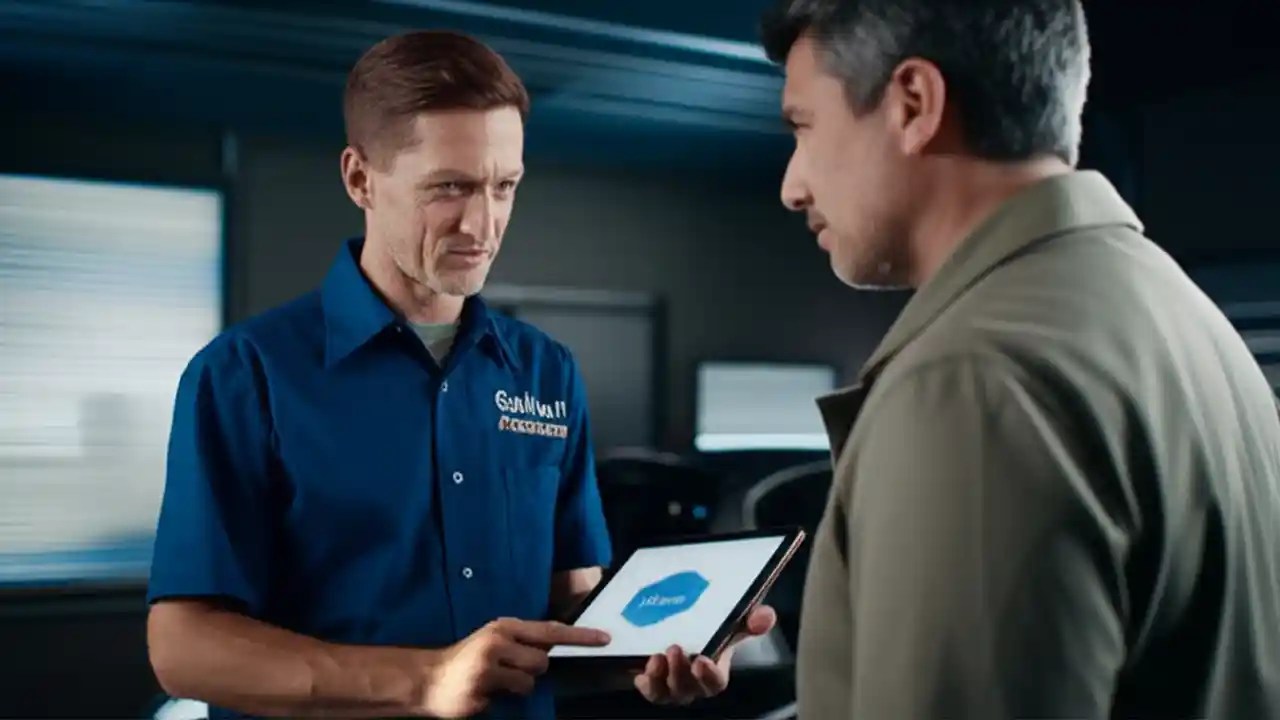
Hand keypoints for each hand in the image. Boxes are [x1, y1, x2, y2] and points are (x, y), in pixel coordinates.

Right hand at [420, 617, 608, 717]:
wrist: (428, 677)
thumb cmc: (467, 658)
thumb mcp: (494, 640)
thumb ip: (522, 642)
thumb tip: (554, 647)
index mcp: (503, 628)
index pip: (549, 630)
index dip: (578, 636)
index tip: (604, 638)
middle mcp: (497, 643)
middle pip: (541, 662)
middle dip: (532, 670)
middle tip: (509, 670)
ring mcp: (487, 669)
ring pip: (528, 684)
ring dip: (516, 689)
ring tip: (494, 683)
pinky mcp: (480, 693)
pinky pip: (507, 702)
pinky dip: (498, 701)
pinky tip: (483, 695)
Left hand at [634, 604, 776, 704]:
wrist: (676, 626)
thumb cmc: (708, 628)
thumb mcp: (730, 620)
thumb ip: (751, 619)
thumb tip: (767, 615)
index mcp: (714, 671)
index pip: (716, 682)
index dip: (709, 676)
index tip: (701, 661)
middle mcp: (692, 684)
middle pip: (688, 689)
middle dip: (680, 673)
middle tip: (675, 648)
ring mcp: (669, 685)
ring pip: (664, 693)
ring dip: (660, 678)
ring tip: (655, 657)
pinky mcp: (650, 681)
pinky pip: (648, 689)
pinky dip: (645, 682)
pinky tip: (640, 670)